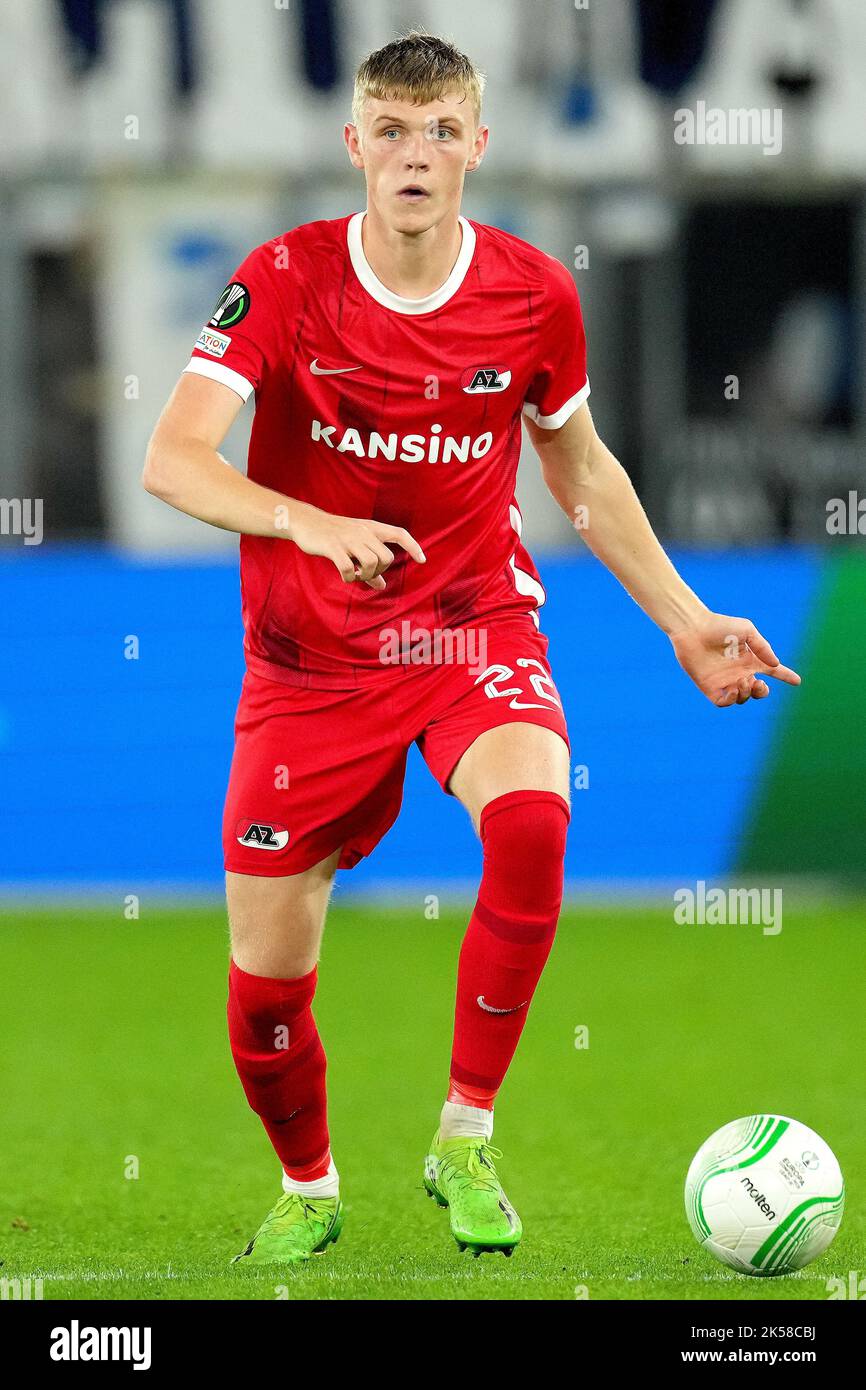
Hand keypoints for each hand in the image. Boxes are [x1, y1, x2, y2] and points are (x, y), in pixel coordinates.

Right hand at [286, 501, 425, 589]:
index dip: (413, 546)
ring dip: (366, 576)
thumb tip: (382, 586)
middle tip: (364, 574)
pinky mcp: (333, 547)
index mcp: (370, 528)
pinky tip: (345, 575)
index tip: (422, 560)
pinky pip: (349, 569)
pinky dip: (350, 578)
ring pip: (372, 563)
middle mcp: (363, 531)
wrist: (305, 522)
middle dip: (379, 572)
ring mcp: (348, 539)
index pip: (399, 533)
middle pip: (386, 558)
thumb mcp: (353, 546)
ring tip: (356, 575)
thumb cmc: (333, 535)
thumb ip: (369, 565)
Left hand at [669, 613, 800, 706]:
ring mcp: (724, 681)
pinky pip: (724, 702)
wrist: (694, 629)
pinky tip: (734, 690)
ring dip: (747, 694)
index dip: (786, 676)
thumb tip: (775, 664)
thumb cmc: (720, 626)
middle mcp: (739, 672)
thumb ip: (763, 647)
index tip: (797, 681)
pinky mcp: (709, 687)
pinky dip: (732, 700)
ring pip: (743, 698)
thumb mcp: (747, 631)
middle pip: (758, 691)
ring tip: (743, 681)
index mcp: (751, 659)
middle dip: (762, 692)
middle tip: (757, 683)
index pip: (773, 671)